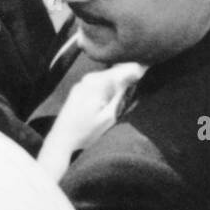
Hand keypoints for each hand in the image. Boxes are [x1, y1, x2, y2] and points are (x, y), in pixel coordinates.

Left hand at [38, 62, 145, 178]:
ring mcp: (82, 83)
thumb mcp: (110, 116)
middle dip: (130, 79)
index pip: (129, 67)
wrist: (60, 143)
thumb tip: (138, 74)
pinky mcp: (78, 90)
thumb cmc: (85, 133)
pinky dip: (108, 89)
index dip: (142, 72)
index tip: (149, 81)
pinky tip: (108, 104)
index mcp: (98, 81)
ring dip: (119, 85)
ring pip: (110, 77)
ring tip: (122, 101)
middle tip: (134, 96)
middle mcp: (89, 77)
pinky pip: (100, 84)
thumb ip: (123, 93)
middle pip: (119, 70)